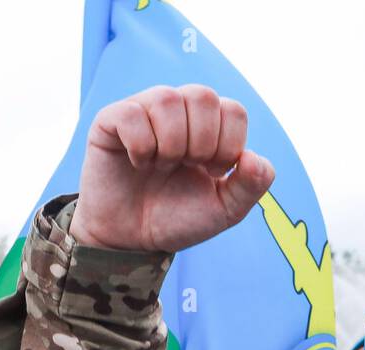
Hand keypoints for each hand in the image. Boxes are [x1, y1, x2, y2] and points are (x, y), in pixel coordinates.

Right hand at [70, 84, 274, 251]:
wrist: (133, 239)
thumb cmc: (178, 218)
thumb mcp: (224, 210)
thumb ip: (251, 186)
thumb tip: (253, 157)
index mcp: (208, 124)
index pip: (233, 110)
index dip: (229, 145)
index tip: (212, 172)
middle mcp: (177, 110)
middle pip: (202, 96)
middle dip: (203, 143)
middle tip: (188, 168)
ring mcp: (143, 110)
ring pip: (167, 99)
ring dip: (172, 144)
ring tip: (162, 166)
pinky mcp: (111, 120)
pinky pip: (131, 114)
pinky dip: (141, 146)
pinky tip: (139, 164)